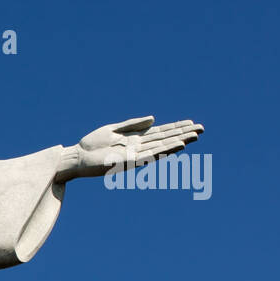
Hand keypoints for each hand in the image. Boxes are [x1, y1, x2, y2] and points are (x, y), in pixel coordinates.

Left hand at [57, 116, 203, 181]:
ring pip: (162, 147)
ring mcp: (135, 155)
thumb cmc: (93, 144)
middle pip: (165, 139)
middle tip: (202, 129)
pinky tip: (176, 146)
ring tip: (193, 137)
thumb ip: (133, 124)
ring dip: (178, 142)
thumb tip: (154, 119)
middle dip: (183, 134)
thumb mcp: (113, 129)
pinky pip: (150, 156)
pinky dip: (164, 151)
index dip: (176, 128)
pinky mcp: (129, 162)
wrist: (78, 157)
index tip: (192, 123)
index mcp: (136, 139)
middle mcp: (139, 148)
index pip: (161, 133)